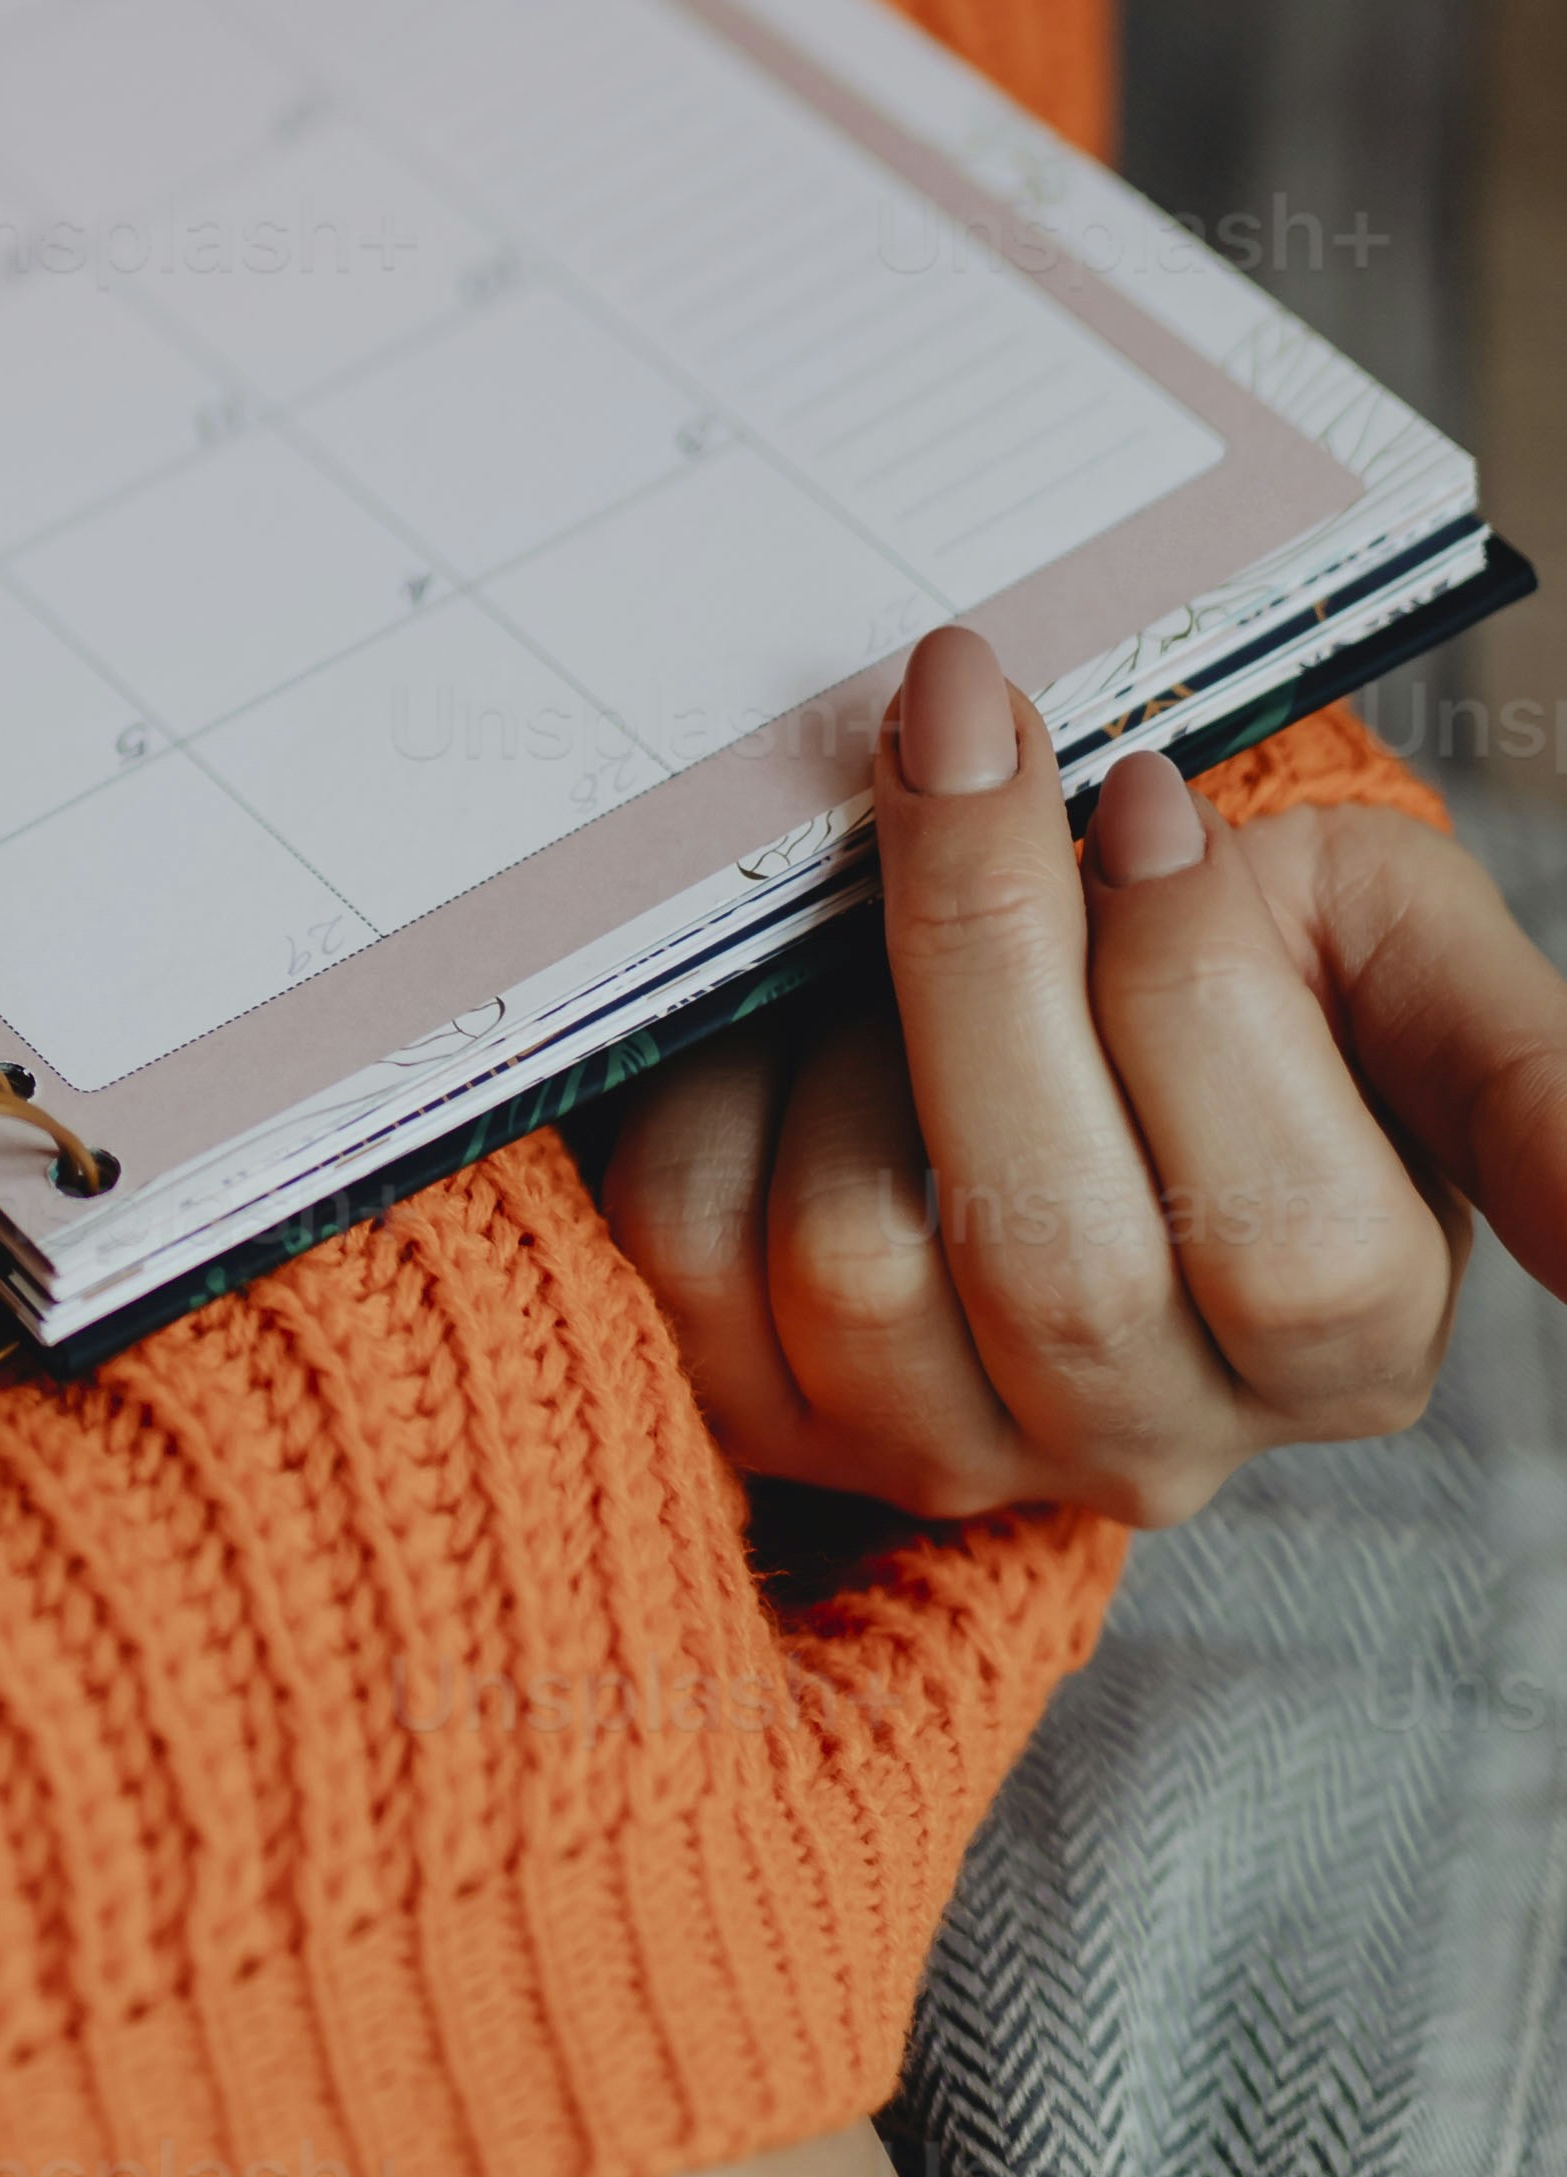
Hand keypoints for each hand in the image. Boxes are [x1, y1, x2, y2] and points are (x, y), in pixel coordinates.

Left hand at [601, 620, 1566, 1525]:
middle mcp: (1154, 1432)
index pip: (1291, 1240)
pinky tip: (770, 1008)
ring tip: (877, 911)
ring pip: (861, 1272)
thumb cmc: (1250, 955)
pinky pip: (694, 1264)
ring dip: (848, 1032)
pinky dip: (706, 1097)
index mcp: (1349, 1338)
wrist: (1054, 984)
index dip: (1196, 989)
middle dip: (986, 949)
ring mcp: (949, 1444)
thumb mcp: (1410, 958)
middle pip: (1056, 1257)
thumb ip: (1535, 1077)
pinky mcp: (765, 1408)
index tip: (1147, 784)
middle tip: (953, 732)